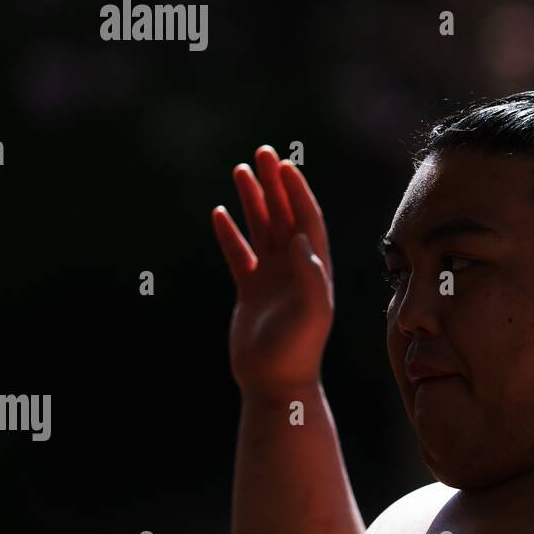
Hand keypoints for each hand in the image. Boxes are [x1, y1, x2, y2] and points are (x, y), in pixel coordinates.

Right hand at [212, 145, 334, 397]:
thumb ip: (309, 274)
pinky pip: (239, 254)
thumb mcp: (312, 311)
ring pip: (261, 229)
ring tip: (240, 171)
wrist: (276, 381)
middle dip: (275, 184)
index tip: (285, 166)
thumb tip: (301, 238)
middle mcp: (295, 267)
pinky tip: (219, 212)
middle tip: (262, 153)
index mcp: (314, 267)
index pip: (308, 219)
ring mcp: (272, 277)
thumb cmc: (298, 349)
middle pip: (284, 215)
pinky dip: (230, 233)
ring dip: (253, 200)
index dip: (297, 192)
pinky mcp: (250, 290)